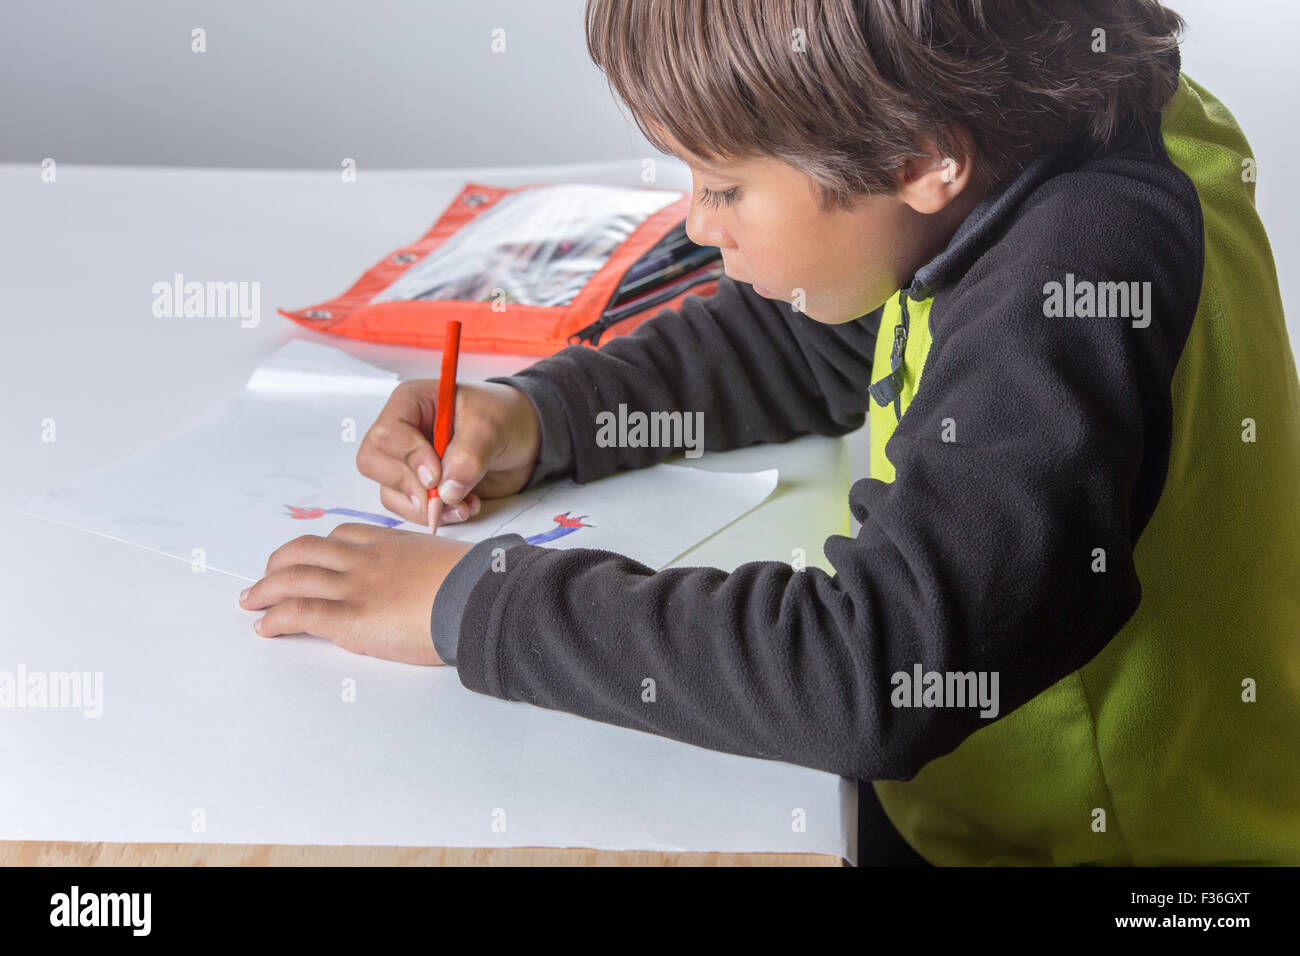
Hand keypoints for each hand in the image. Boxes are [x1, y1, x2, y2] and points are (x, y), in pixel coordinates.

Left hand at [238, 522, 474, 664]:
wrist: (479, 597)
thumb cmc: (477, 584)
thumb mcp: (451, 562)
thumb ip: (431, 569)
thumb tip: (439, 584)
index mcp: (391, 543)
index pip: (343, 535)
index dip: (318, 547)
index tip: (309, 557)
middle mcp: (365, 559)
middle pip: (307, 551)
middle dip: (280, 564)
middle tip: (266, 578)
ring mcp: (354, 586)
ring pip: (293, 578)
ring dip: (265, 590)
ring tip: (251, 601)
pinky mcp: (349, 618)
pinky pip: (299, 613)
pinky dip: (275, 620)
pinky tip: (265, 627)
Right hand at [356, 379, 543, 531]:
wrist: (526, 438)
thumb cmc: (505, 417)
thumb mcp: (491, 427)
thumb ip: (468, 457)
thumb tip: (446, 492)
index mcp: (412, 403)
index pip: (388, 433)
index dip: (409, 458)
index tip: (436, 477)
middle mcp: (403, 431)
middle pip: (374, 463)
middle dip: (409, 488)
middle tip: (442, 499)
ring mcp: (409, 461)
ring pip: (390, 491)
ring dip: (426, 508)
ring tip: (465, 505)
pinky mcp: (421, 486)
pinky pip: (410, 508)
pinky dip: (436, 516)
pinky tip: (464, 508)